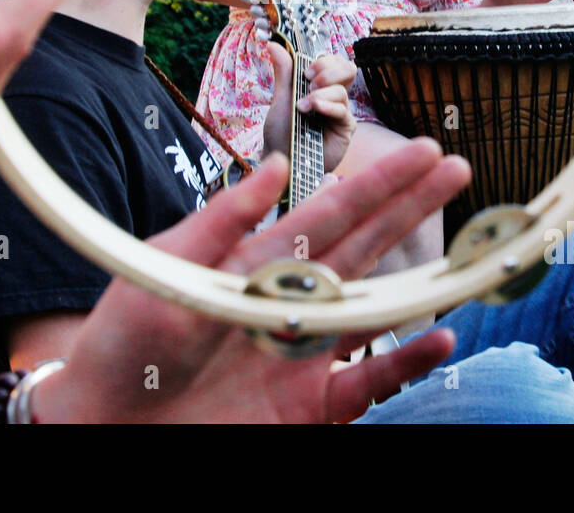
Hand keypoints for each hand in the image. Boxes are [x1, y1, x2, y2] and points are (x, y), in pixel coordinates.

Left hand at [40, 141, 466, 422]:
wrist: (105, 422)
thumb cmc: (123, 343)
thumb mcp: (165, 270)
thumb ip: (221, 222)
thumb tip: (274, 165)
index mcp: (258, 260)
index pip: (332, 212)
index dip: (380, 182)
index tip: (423, 150)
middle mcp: (290, 300)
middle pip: (366, 246)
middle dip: (412, 209)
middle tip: (459, 169)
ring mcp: (302, 352)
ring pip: (378, 309)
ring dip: (424, 280)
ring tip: (469, 253)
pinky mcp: (306, 404)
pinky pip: (367, 383)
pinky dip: (404, 365)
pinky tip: (439, 341)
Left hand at [262, 44, 356, 172]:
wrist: (281, 159)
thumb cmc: (282, 132)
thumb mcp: (281, 98)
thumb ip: (283, 72)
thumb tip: (272, 43)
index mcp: (320, 85)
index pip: (335, 61)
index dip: (324, 60)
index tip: (305, 71)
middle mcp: (334, 96)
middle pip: (347, 68)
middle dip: (327, 70)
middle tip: (309, 82)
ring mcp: (341, 112)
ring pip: (341, 90)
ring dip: (319, 94)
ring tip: (303, 107)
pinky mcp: (346, 129)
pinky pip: (343, 111)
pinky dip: (327, 106)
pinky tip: (314, 110)